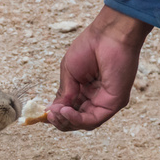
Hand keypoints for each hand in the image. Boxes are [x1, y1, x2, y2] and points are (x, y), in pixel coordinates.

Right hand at [47, 6, 152, 130]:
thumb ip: (64, 94)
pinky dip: (77, 119)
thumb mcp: (69, 73)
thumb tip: (52, 112)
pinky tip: (65, 111)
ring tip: (56, 113)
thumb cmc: (89, 48)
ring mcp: (106, 101)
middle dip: (60, 120)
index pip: (70, 110)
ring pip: (84, 123)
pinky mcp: (115, 102)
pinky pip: (94, 119)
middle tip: (49, 115)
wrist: (108, 35)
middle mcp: (96, 98)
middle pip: (77, 120)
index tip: (43, 115)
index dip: (57, 115)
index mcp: (85, 90)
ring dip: (66, 122)